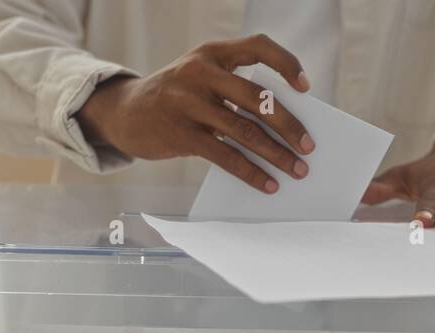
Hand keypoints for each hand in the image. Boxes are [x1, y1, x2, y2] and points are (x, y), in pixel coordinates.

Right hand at [77, 35, 314, 192]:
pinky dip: (250, 172)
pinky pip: (225, 155)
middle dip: (289, 125)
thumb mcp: (201, 79)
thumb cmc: (177, 98)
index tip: (306, 87)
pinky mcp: (181, 133)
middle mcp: (201, 72)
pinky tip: (267, 184)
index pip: (257, 46)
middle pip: (257, 97)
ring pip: (244, 130)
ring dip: (276, 153)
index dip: (286, 63)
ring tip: (296, 169)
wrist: (125, 112)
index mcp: (212, 53)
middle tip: (309, 146)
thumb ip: (235, 90)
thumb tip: (283, 125)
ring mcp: (188, 102)